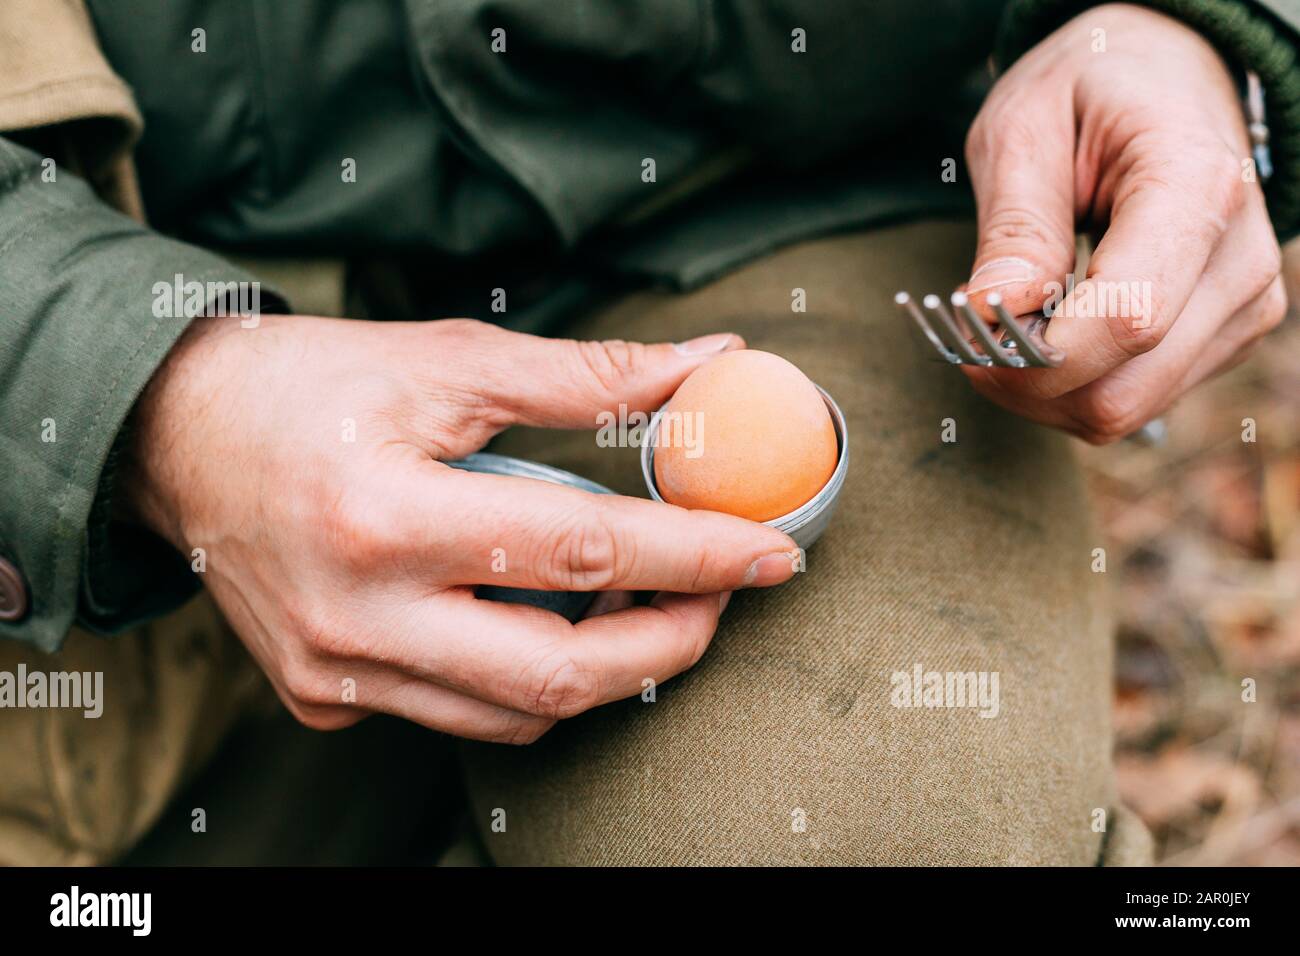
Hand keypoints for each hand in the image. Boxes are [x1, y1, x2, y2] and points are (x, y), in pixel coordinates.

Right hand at [123, 315, 799, 741]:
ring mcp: (336, 671)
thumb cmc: (311, 384)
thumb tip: (705, 369)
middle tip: (723, 596)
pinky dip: (523, 678)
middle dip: (670, 645)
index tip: (774, 553)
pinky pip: (457, 713)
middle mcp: (356, 615)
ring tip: (638, 601)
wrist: (176, 439)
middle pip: (559, 676)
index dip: (696, 557)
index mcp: (385, 517)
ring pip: (516, 713)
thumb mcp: (449, 361)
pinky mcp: (324, 698)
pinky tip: (539, 619)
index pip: (581, 556)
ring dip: (602, 666)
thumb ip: (586, 376)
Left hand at [961, 3, 1285, 442]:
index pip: (1127, 318)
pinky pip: (1134, 401)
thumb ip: (1015, 227)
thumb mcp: (1024, 128)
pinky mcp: (1224, 336)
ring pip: (1124, 410)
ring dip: (1044, 392)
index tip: (970, 332)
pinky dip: (1072, 386)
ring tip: (1009, 325)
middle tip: (971, 333)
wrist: (1163, 76)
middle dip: (1026, 384)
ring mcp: (1241, 306)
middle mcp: (1238, 259)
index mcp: (1196, 187)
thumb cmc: (1089, 91)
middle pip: (1122, 389)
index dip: (1037, 354)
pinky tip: (1048, 332)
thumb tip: (992, 313)